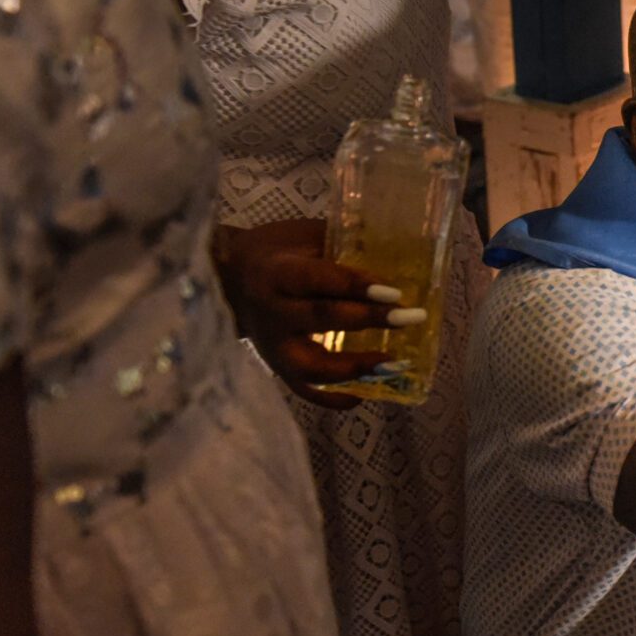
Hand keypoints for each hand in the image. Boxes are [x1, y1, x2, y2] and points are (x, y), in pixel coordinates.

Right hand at [211, 219, 423, 408]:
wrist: (226, 278)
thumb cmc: (275, 251)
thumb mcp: (301, 236)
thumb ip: (341, 243)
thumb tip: (396, 247)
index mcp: (276, 274)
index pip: (318, 281)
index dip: (356, 286)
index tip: (394, 292)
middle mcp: (271, 313)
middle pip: (322, 319)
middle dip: (369, 319)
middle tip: (410, 318)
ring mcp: (272, 346)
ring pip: (313, 366)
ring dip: (356, 368)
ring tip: (395, 364)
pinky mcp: (274, 367)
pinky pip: (303, 390)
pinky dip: (332, 398)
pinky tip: (363, 396)